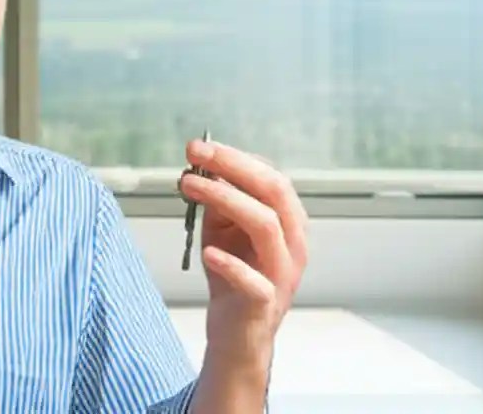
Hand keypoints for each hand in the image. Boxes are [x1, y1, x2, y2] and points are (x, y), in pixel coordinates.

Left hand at [179, 137, 307, 408]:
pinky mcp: (265, 304)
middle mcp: (294, 243)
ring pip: (265, 225)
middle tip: (194, 152)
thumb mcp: (224, 230)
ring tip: (188, 185)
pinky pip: (254, 281)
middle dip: (233, 166)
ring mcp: (283, 274)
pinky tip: (208, 252)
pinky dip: (230, 264)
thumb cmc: (232, 274)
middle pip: (273, 191)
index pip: (270, 177)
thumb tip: (203, 165)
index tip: (199, 147)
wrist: (236, 334)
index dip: (235, 157)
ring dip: (224, 198)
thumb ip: (219, 200)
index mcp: (289, 221)